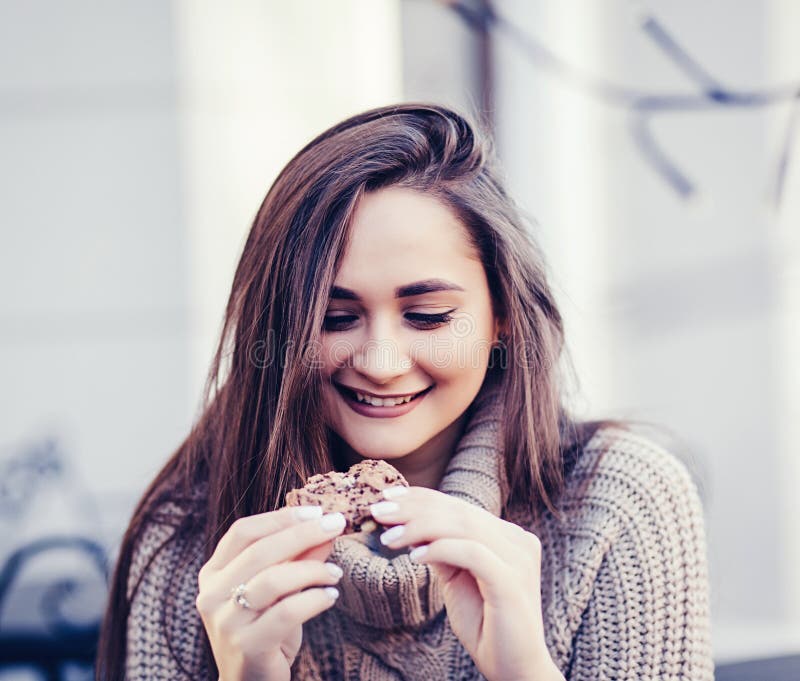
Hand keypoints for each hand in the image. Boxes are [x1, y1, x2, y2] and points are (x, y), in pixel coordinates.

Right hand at [196, 506, 346, 680]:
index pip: (243, 531)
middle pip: (259, 551)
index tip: (316, 511)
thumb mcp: (280, 589)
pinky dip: (314, 599)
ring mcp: (226, 622)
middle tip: (336, 524)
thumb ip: (297, 558)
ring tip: (335, 571)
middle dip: (302, 533)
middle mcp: (211, 595)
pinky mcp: (246, 646)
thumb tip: (326, 528)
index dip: (280, 517)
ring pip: (272, 580)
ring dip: (311, 569)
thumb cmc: (266, 630)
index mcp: (213, 573)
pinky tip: (330, 596)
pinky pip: (286, 612)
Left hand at [370, 486, 563, 680]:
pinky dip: (440, 549)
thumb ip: (442, 550)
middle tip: (377, 512)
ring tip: (388, 538)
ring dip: (419, 527)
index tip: (387, 499)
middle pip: (459, 512)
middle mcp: (518, 541)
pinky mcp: (511, 580)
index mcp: (508, 536)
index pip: (460, 506)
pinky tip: (414, 556)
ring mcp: (518, 559)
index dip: (422, 498)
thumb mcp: (457, 579)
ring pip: (463, 526)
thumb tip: (409, 524)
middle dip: (414, 509)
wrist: (514, 670)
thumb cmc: (485, 624)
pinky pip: (471, 553)